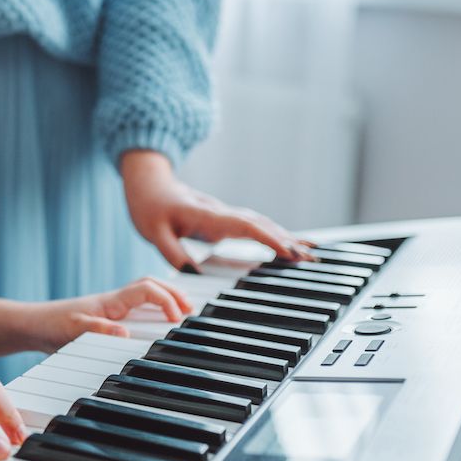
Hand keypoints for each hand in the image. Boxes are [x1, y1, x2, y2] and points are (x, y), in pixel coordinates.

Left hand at [21, 277, 194, 352]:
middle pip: (152, 286)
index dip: (165, 300)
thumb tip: (126, 334)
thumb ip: (98, 331)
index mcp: (111, 301)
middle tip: (192, 310)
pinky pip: (137, 307)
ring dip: (166, 299)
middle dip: (175, 293)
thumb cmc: (51, 326)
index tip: (176, 318)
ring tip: (184, 313)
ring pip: (146, 294)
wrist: (33, 326)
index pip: (146, 290)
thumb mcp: (74, 332)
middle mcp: (115, 301)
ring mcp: (112, 308)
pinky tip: (159, 322)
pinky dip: (153, 309)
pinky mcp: (108, 317)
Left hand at [121, 149, 311, 269]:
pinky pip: (256, 226)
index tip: (288, 251)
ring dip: (286, 237)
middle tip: (311, 258)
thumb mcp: (153, 232)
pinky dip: (276, 234)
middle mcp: (222, 213)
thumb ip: (172, 253)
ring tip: (311, 253)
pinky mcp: (226, 219)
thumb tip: (192, 274)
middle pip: (261, 226)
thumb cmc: (150, 207)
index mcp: (207, 216)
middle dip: (286, 241)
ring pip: (262, 224)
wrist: (149, 186)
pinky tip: (290, 244)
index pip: (244, 226)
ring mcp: (226, 215)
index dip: (267, 238)